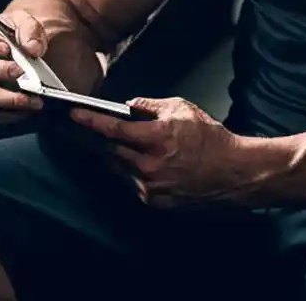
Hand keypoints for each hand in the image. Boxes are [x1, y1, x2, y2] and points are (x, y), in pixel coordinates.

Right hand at [0, 9, 46, 122]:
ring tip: (32, 99)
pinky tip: (26, 109)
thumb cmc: (17, 33)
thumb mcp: (25, 22)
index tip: (6, 47)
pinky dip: (7, 113)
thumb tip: (32, 49)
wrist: (19, 49)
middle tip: (23, 72)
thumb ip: (30, 30)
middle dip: (2, 71)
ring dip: (8, 98)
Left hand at [69, 97, 244, 207]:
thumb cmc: (211, 139)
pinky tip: (141, 163)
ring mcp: (150, 185)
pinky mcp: (154, 200)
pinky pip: (132, 183)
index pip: (113, 129)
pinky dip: (131, 171)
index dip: (90, 121)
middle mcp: (149, 164)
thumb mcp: (183, 109)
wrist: (232, 172)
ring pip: (118, 168)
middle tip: (88, 130)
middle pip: (109, 150)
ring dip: (115, 155)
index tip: (74, 115)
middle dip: (98, 139)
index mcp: (156, 138)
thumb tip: (130, 105)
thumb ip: (152, 105)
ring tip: (119, 144)